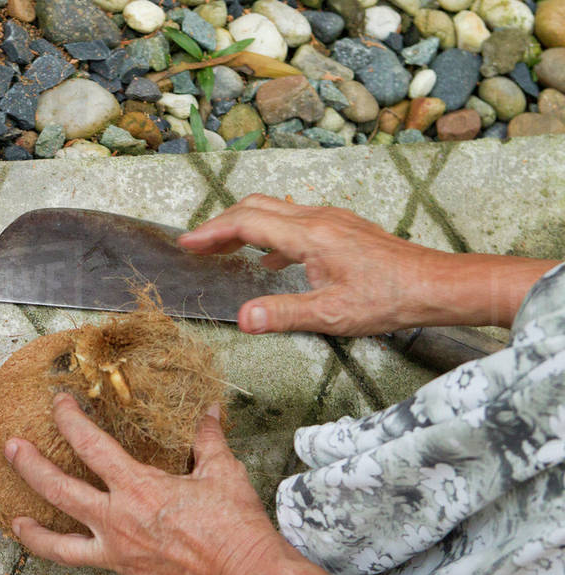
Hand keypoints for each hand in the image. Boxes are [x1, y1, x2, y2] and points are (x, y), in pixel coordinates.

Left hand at [3, 393, 286, 574]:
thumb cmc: (236, 528)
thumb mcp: (222, 472)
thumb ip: (206, 440)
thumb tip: (207, 413)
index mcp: (137, 488)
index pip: (90, 445)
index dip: (69, 420)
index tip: (59, 405)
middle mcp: (118, 522)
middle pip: (58, 490)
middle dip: (29, 465)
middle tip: (10, 448)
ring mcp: (119, 555)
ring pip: (61, 546)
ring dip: (34, 533)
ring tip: (16, 522)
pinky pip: (100, 564)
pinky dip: (93, 553)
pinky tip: (92, 546)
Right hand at [177, 194, 441, 336]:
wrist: (435, 285)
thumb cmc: (389, 299)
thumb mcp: (331, 315)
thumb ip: (282, 314)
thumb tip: (243, 318)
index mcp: (310, 236)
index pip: (248, 224)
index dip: (212, 232)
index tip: (187, 242)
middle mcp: (318, 220)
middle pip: (256, 208)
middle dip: (221, 224)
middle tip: (197, 244)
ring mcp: (332, 220)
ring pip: (276, 210)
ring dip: (244, 226)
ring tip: (223, 249)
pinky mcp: (342, 229)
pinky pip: (294, 221)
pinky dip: (269, 232)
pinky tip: (270, 258)